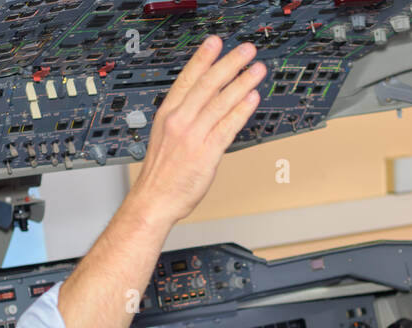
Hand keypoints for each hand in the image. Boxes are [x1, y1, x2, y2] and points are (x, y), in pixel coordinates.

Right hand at [127, 36, 266, 224]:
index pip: (187, 79)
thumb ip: (184, 119)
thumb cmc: (160, 174)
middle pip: (208, 85)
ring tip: (257, 71)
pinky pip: (227, 127)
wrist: (154, 200)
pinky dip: (241, 112)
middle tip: (246, 51)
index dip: (203, 58)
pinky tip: (252, 99)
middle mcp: (180, 121)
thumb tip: (206, 105)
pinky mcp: (206, 153)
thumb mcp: (165, 137)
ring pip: (221, 103)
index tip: (216, 42)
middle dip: (230, 64)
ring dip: (242, 84)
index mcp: (168, 114)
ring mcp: (193, 136)